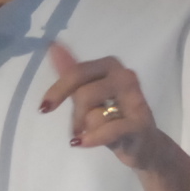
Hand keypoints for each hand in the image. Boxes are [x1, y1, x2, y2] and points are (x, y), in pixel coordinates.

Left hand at [39, 42, 158, 166]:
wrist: (145, 144)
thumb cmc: (114, 116)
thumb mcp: (90, 93)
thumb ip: (72, 73)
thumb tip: (52, 46)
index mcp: (110, 65)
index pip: (77, 72)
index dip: (58, 90)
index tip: (44, 108)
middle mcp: (125, 76)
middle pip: (84, 93)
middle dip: (76, 115)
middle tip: (75, 129)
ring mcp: (135, 100)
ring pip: (96, 112)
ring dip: (87, 128)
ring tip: (90, 135)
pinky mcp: (140, 124)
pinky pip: (109, 129)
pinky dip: (93, 138)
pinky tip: (82, 143)